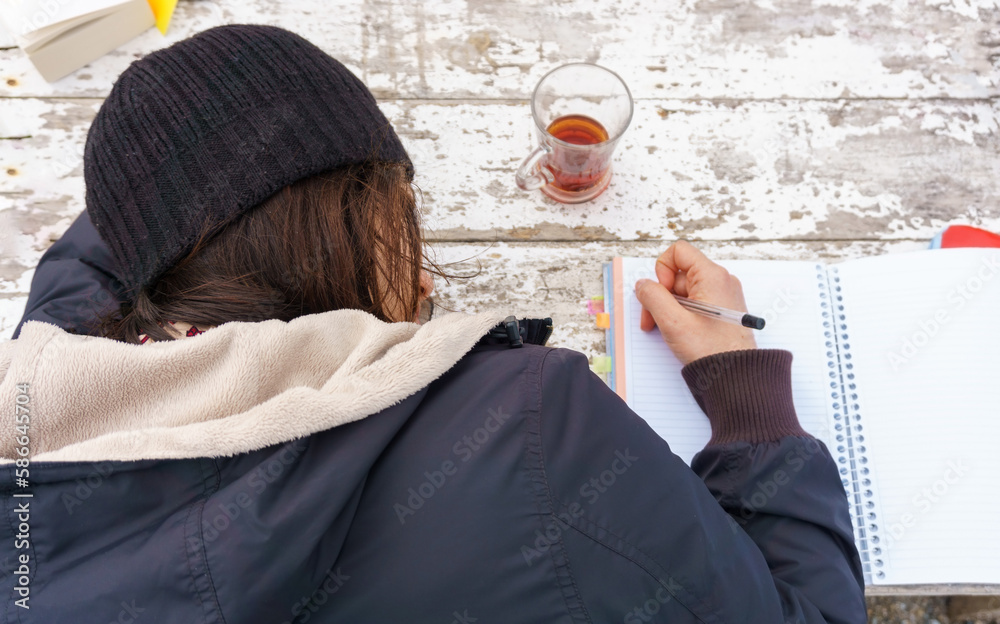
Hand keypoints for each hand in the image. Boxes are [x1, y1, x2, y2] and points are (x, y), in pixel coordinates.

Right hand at [634, 240, 756, 364]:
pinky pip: (694, 303)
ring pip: (683, 291)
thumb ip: (652, 297)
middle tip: (653, 319)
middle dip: (660, 295)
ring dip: (668, 308)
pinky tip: (677, 332)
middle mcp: (720, 281)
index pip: (678, 252)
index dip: (662, 269)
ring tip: (664, 330)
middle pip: (677, 274)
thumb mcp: (673, 322)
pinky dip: (680, 314)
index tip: (661, 292)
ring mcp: (721, 296)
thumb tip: (643, 285)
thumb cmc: (712, 350)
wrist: (737, 376)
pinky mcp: (721, 310)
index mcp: (712, 276)